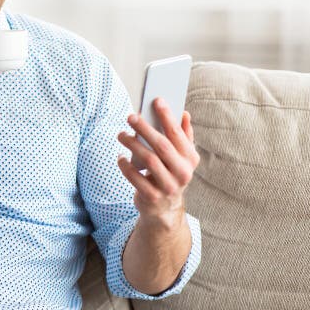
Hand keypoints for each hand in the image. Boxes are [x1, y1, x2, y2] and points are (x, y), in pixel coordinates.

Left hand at [116, 98, 199, 225]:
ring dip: (132, 144)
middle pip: (162, 146)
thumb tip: (184, 114)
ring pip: (149, 160)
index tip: (157, 100)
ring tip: (121, 135)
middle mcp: (183, 173)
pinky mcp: (152, 197)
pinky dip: (125, 166)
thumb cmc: (170, 174)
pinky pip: (135, 177)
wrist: (164, 209)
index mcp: (190, 159)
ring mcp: (168, 186)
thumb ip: (184, 136)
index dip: (167, 116)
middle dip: (145, 129)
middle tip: (131, 116)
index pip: (178, 134)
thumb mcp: (181, 158)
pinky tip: (120, 157)